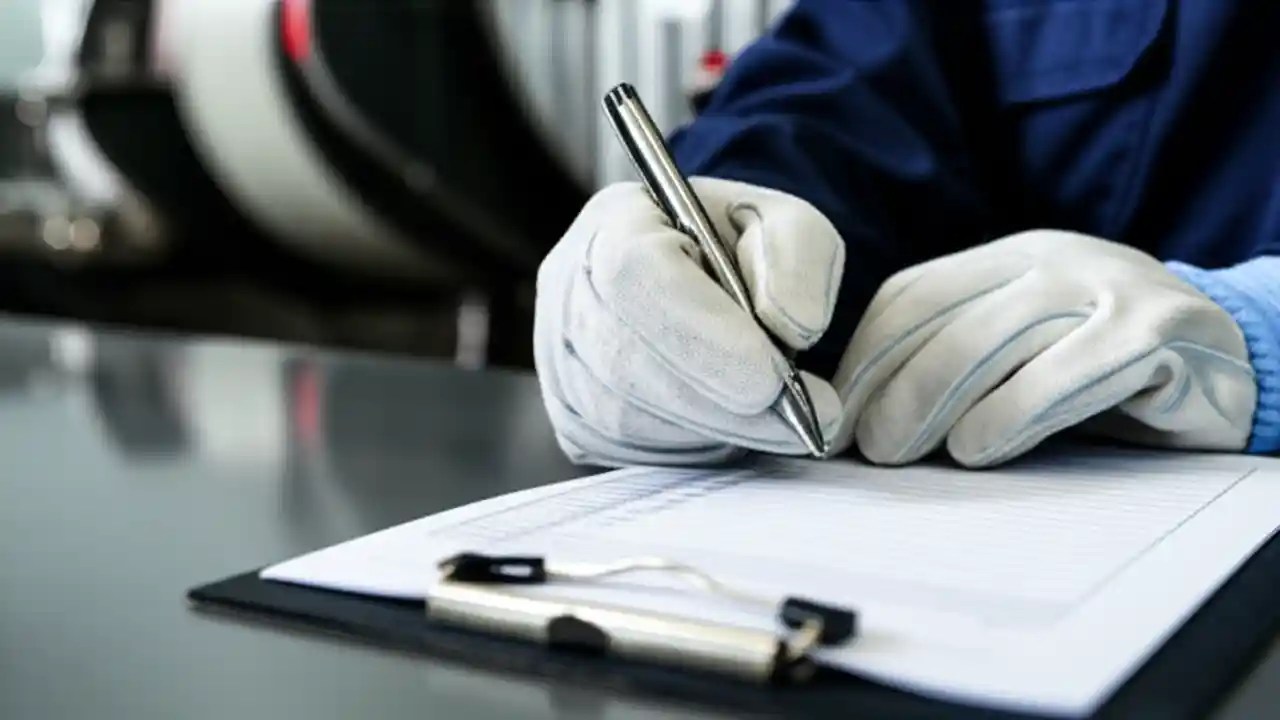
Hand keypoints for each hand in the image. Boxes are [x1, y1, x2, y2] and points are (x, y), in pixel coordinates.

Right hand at [534, 178, 846, 466]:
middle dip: (723, 403)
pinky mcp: (572, 419)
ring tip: (775, 417)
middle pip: (626, 361)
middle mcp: (567, 292)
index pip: (633, 276)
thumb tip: (792, 327)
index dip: (701, 336)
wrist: (708, 287)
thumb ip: (798, 257)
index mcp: (613, 223)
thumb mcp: (789, 225)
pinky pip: (628, 452)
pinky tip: (729, 422)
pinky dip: (693, 449)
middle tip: (806, 418)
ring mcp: (559, 361)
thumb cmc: (742, 253)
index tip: (773, 379)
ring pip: (628, 418)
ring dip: (716, 429)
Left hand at [834, 230, 1256, 466]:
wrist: (1235, 361)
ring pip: (990, 344)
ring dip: (931, 406)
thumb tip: (864, 416)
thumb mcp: (1027, 348)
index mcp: (1011, 258)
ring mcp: (1107, 290)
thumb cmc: (1108, 369)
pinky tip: (979, 450)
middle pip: (942, 322)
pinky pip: (1061, 377)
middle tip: (865, 448)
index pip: (911, 295)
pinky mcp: (1154, 334)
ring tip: (902, 455)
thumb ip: (961, 360)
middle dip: (888, 391)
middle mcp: (1054, 260)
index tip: (833, 413)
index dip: (862, 356)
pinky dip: (1008, 418)